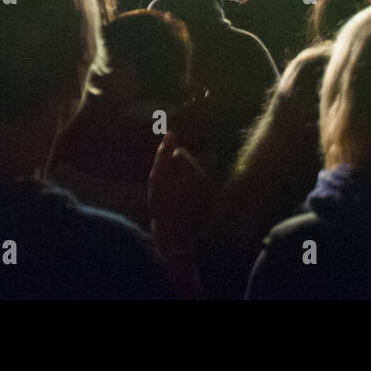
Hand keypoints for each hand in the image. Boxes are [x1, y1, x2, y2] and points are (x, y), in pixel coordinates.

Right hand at [147, 132, 212, 255]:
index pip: (179, 153)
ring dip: (184, 181)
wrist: (174, 237)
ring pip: (194, 174)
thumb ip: (163, 155)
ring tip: (176, 198)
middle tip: (169, 190)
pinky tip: (185, 204)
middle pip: (188, 163)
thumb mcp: (157, 179)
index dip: (168, 164)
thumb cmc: (162, 206)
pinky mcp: (212, 202)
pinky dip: (192, 192)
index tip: (165, 180)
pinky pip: (200, 187)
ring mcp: (212, 191)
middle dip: (178, 170)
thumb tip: (170, 133)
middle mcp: (207, 179)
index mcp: (194, 172)